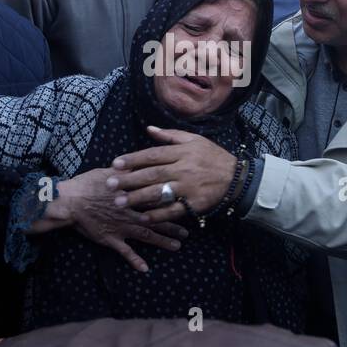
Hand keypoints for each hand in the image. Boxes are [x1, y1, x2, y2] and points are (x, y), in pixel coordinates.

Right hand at [28, 167, 187, 272]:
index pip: (157, 198)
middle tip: (187, 232)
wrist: (71, 201)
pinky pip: (125, 252)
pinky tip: (145, 269)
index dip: (172, 202)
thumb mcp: (110, 172)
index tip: (185, 206)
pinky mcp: (111, 238)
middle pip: (156, 219)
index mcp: (132, 195)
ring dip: (162, 242)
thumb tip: (142, 164)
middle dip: (173, 225)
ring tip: (176, 247)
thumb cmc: (88, 184)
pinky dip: (135, 260)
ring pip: (146, 235)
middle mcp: (131, 212)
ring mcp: (122, 227)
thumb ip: (128, 172)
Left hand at [107, 127, 237, 223]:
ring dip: (138, 198)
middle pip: (151, 174)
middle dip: (129, 180)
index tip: (115, 164)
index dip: (132, 159)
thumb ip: (170, 136)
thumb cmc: (212, 157)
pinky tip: (143, 218)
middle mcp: (183, 169)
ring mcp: (188, 188)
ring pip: (159, 193)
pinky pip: (173, 210)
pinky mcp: (194, 204)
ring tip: (120, 203)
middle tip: (109, 185)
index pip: (152, 155)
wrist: (236, 178)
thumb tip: (148, 129)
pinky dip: (158, 215)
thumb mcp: (194, 140)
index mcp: (182, 152)